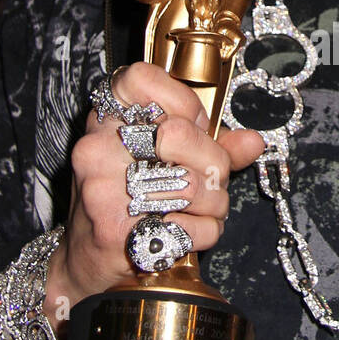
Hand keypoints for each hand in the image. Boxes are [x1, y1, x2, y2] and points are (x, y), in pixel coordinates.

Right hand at [45, 62, 264, 323]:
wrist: (85, 260)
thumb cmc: (123, 202)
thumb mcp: (158, 160)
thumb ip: (209, 144)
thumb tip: (253, 142)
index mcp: (105, 120)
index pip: (143, 78)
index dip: (183, 102)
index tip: (191, 125)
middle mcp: (96, 148)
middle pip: (179, 133)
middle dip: (212, 163)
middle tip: (207, 179)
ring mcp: (102, 188)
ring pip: (194, 185)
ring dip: (213, 203)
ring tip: (199, 209)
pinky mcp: (117, 230)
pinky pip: (193, 226)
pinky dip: (205, 233)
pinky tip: (186, 231)